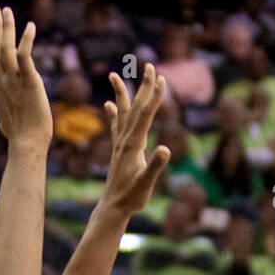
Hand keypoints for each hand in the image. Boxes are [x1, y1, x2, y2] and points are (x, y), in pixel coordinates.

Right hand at [0, 6, 51, 148]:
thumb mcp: (8, 126)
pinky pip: (24, 56)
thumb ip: (5, 119)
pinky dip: (26, 39)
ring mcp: (14, 81)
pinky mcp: (29, 82)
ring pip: (5, 48)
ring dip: (7, 27)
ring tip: (8, 11)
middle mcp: (3, 82)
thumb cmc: (21, 140)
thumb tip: (3, 127)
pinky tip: (31, 27)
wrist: (28, 145)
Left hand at [99, 64, 170, 217]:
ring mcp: (120, 144)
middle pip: (135, 107)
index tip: (162, 79)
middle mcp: (125, 140)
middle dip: (144, 87)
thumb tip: (166, 149)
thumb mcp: (146, 183)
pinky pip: (116, 127)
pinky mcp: (118, 151)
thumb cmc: (131, 198)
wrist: (112, 208)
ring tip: (114, 75)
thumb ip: (156, 166)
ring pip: (122, 113)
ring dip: (122, 93)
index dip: (154, 97)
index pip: (146, 115)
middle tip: (149, 66)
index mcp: (133, 144)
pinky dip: (113, 114)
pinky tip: (108, 104)